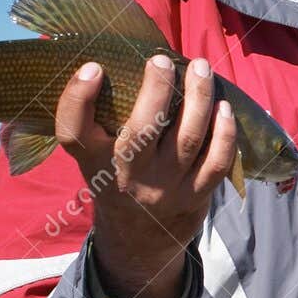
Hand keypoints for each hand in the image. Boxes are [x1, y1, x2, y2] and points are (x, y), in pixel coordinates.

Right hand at [55, 54, 236, 297]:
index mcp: (94, 162)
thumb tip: (119, 57)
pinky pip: (217, 162)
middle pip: (141, 131)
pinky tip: (223, 106)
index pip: (73, 133)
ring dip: (198, 98)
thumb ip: (101, 120)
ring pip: (187, 138)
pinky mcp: (196, 196)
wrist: (138, 240)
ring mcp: (165, 188)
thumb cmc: (119, 178)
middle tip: (162, 60)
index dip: (77, 99)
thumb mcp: (97, 156)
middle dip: (156, 90)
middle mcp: (127, 176)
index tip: (92, 67)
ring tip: (200, 67)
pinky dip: (224, 132)